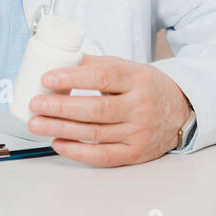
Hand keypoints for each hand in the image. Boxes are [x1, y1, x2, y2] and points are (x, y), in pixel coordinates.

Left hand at [26, 54, 191, 166]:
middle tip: (36, 104)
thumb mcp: (127, 68)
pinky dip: (77, 151)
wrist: (179, 110)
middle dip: (60, 107)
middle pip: (96, 109)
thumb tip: (59, 59)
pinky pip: (103, 156)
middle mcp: (140, 106)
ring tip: (37, 123)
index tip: (47, 79)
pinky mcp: (135, 153)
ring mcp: (139, 132)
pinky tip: (58, 143)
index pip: (102, 77)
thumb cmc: (147, 86)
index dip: (72, 78)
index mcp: (137, 79)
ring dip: (61, 129)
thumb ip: (96, 65)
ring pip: (94, 133)